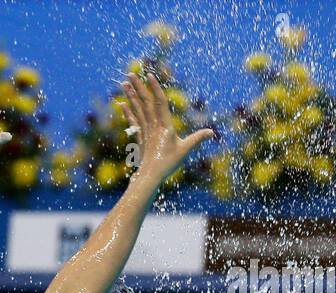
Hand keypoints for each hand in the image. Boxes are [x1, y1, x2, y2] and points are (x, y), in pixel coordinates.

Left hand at [118, 71, 214, 186]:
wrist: (150, 176)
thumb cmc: (169, 164)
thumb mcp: (185, 150)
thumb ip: (197, 139)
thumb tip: (212, 132)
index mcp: (164, 125)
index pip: (159, 102)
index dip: (154, 88)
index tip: (148, 75)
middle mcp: (153, 126)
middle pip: (145, 102)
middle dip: (138, 87)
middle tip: (130, 73)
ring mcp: (145, 131)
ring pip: (137, 109)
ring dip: (131, 95)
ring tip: (124, 83)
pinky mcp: (140, 137)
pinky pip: (133, 121)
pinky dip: (128, 111)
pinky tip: (122, 103)